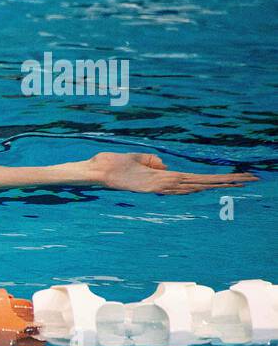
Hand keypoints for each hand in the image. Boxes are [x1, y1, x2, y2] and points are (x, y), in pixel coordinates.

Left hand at [89, 152, 256, 194]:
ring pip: (193, 186)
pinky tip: (206, 185)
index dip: (214, 179)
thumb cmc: (110, 164)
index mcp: (163, 177)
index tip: (235, 177)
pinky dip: (191, 186)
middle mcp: (164, 183)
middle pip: (201, 184)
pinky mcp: (148, 187)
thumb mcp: (134, 158)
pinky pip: (174, 187)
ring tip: (239, 181)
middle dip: (226, 182)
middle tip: (251, 179)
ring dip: (215, 184)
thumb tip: (162, 164)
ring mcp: (158, 186)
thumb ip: (150, 160)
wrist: (94, 170)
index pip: (194, 179)